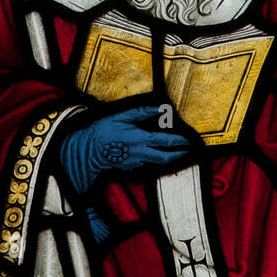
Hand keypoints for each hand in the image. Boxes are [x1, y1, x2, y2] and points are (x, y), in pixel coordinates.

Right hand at [60, 103, 191, 194]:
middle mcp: (141, 154)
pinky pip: (146, 164)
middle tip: (189, 151)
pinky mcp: (130, 167)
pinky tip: (156, 155)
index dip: (180, 142)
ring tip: (177, 153)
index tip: (189, 141)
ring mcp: (136, 163)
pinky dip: (155, 160)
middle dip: (179, 155)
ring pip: (157, 162)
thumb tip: (159, 108)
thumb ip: (142, 113)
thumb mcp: (121, 117)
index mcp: (141, 140)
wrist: (87, 151)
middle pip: (166, 157)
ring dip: (169, 158)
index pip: (166, 142)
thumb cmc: (103, 131)